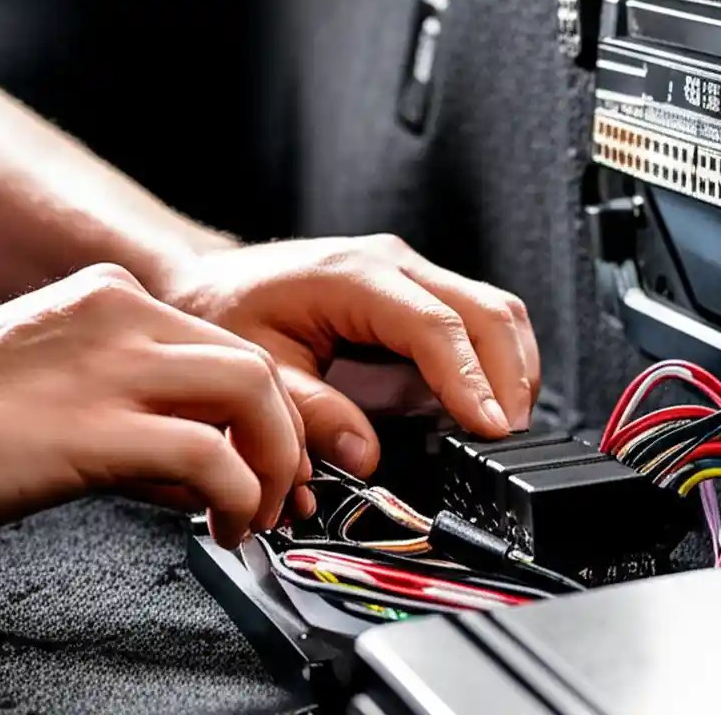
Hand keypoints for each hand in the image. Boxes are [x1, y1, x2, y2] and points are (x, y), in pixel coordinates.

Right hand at [0, 264, 304, 546]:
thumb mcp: (65, 390)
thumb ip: (143, 416)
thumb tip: (209, 469)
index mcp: (112, 300)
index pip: (228, 347)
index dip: (268, 413)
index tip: (273, 461)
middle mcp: (122, 314)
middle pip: (256, 364)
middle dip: (285, 439)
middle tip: (281, 494)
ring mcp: (110, 363)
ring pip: (252, 391)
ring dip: (274, 462)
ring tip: (257, 513)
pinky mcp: (96, 424)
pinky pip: (210, 454)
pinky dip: (237, 495)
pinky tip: (223, 526)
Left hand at [161, 234, 540, 475]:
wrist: (208, 280)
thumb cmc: (226, 312)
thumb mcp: (257, 367)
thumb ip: (312, 413)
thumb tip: (366, 456)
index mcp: (356, 277)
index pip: (438, 327)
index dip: (472, 382)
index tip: (491, 428)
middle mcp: (394, 265)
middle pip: (489, 312)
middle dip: (510, 379)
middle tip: (507, 440)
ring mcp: (412, 275)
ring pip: (496, 312)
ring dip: (512, 370)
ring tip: (503, 428)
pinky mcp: (417, 293)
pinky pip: (478, 320)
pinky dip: (495, 363)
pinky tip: (486, 404)